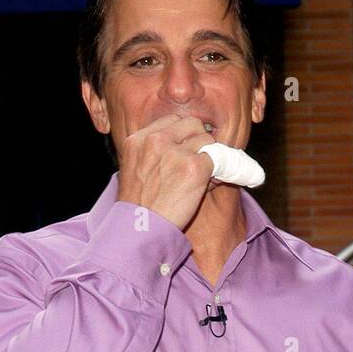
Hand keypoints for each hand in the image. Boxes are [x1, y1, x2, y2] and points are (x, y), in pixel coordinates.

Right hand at [116, 115, 215, 229]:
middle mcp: (155, 140)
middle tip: (196, 163)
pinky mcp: (193, 167)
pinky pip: (216, 159)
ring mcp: (175, 152)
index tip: (184, 151)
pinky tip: (208, 185)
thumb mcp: (136, 171)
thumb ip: (154, 154)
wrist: (139, 230)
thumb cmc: (138, 208)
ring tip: (199, 178)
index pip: (172, 121)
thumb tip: (187, 147)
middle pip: (193, 124)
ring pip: (207, 140)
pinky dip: (216, 172)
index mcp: (138, 139)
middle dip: (199, 142)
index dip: (183, 136)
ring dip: (208, 157)